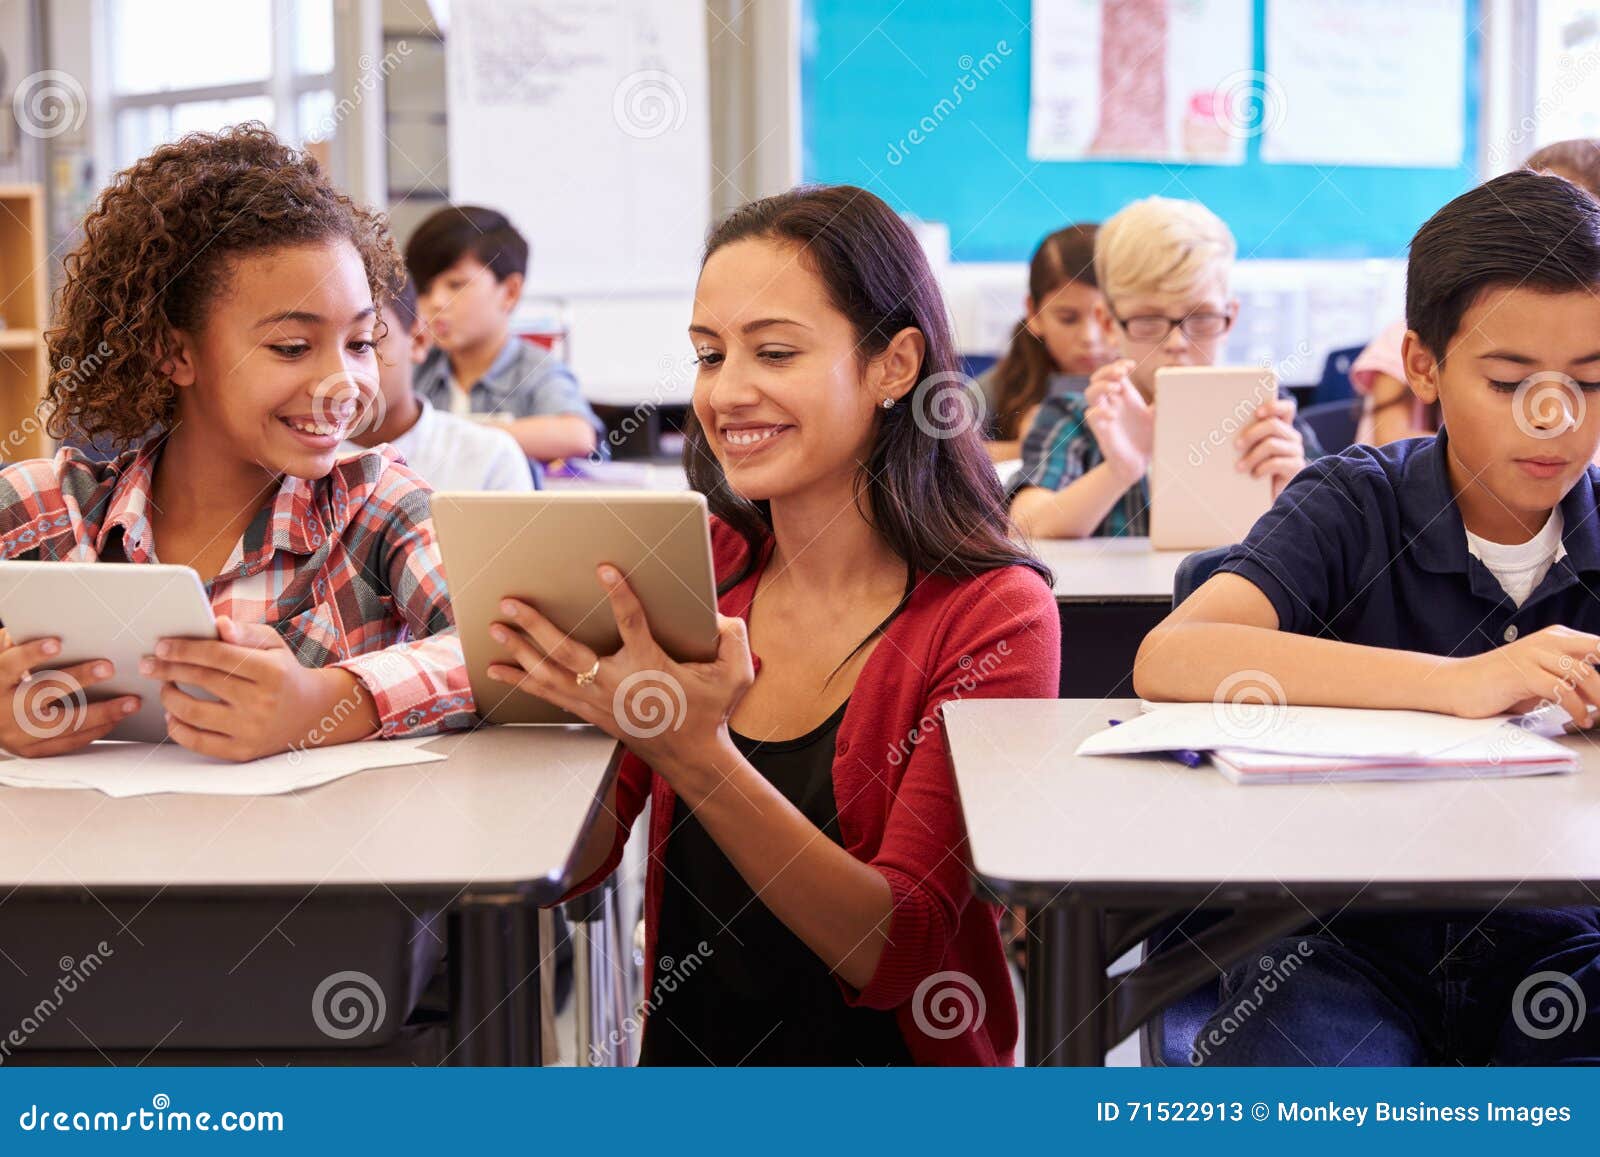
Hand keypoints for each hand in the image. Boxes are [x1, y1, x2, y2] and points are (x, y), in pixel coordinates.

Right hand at [0, 630, 138, 756]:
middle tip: (108, 667)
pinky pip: (67, 743)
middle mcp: (6, 709)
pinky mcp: (31, 750)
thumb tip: (32, 627)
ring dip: (101, 713)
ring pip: (63, 724)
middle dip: (78, 679)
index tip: (57, 642)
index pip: (12, 665)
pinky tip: (116, 719)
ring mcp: (18, 734)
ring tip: (130, 703)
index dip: (33, 654)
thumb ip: (10, 647)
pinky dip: (94, 732)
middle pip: (44, 693)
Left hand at [145, 616, 375, 760]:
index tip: (161, 646)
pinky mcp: (242, 752)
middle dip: (168, 669)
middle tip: (148, 664)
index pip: (218, 655)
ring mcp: (251, 730)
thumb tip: (218, 624)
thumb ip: (245, 632)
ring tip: (166, 687)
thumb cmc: (283, 673)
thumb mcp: (273, 645)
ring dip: (169, 697)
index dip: (185, 649)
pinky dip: (177, 727)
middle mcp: (262, 702)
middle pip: (202, 681)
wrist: (309, 714)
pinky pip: (197, 742)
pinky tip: (172, 715)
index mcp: (272, 671)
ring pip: (193, 712)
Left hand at [485, 565, 754, 780]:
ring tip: (495, 629)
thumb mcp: (734, 673)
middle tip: (512, 604)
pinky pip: (549, 695)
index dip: (620, 595)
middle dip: (537, 627)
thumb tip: (716, 615)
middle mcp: (617, 683)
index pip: (632, 623)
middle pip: (569, 652)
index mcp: (651, 666)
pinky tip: (497, 669)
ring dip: (520, 651)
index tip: (604, 569)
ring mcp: (599, 701)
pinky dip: (522, 681)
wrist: (692, 757)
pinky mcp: (590, 712)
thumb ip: (732, 638)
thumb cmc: (710, 711)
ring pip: (551, 674)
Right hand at [1084, 359, 1151, 483]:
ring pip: (1090, 392)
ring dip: (1100, 386)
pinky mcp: (1100, 429)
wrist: (1139, 463)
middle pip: (1099, 378)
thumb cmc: (1149, 439)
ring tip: (1115, 388)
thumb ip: (1163, 401)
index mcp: (1126, 396)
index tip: (1131, 366)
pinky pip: (1091, 414)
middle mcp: (1113, 402)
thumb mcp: (1159, 416)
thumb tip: (1172, 386)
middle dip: (1107, 371)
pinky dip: (1100, 411)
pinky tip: (1113, 416)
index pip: (1115, 373)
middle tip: (1121, 373)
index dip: (1119, 365)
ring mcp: (1104, 414)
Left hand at [1235, 398, 1306, 496]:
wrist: (1270, 496)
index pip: (1287, 408)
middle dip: (1251, 434)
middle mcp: (1291, 437)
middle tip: (1236, 446)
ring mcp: (1295, 451)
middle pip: (1273, 425)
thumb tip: (1223, 430)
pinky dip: (1261, 469)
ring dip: (1251, 456)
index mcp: (1281, 428)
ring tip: (1239, 468)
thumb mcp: (1250, 452)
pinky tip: (1254, 475)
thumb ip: (1246, 439)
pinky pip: (1276, 462)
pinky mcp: (1296, 467)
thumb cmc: (1255, 470)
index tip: (1256, 413)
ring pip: (1271, 444)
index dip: (1273, 406)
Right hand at [1439, 625, 1599, 723]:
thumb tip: (1598, 697)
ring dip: (1598, 699)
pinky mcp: (1520, 672)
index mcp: (1554, 637)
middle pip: (1596, 652)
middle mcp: (1546, 641)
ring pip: (1582, 673)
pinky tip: (1579, 719)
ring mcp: (1532, 654)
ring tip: (1598, 718)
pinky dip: (1576, 708)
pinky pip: (1560, 690)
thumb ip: (1570, 684)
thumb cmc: (1498, 685)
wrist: (1457, 684)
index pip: (1597, 645)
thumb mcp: (1541, 681)